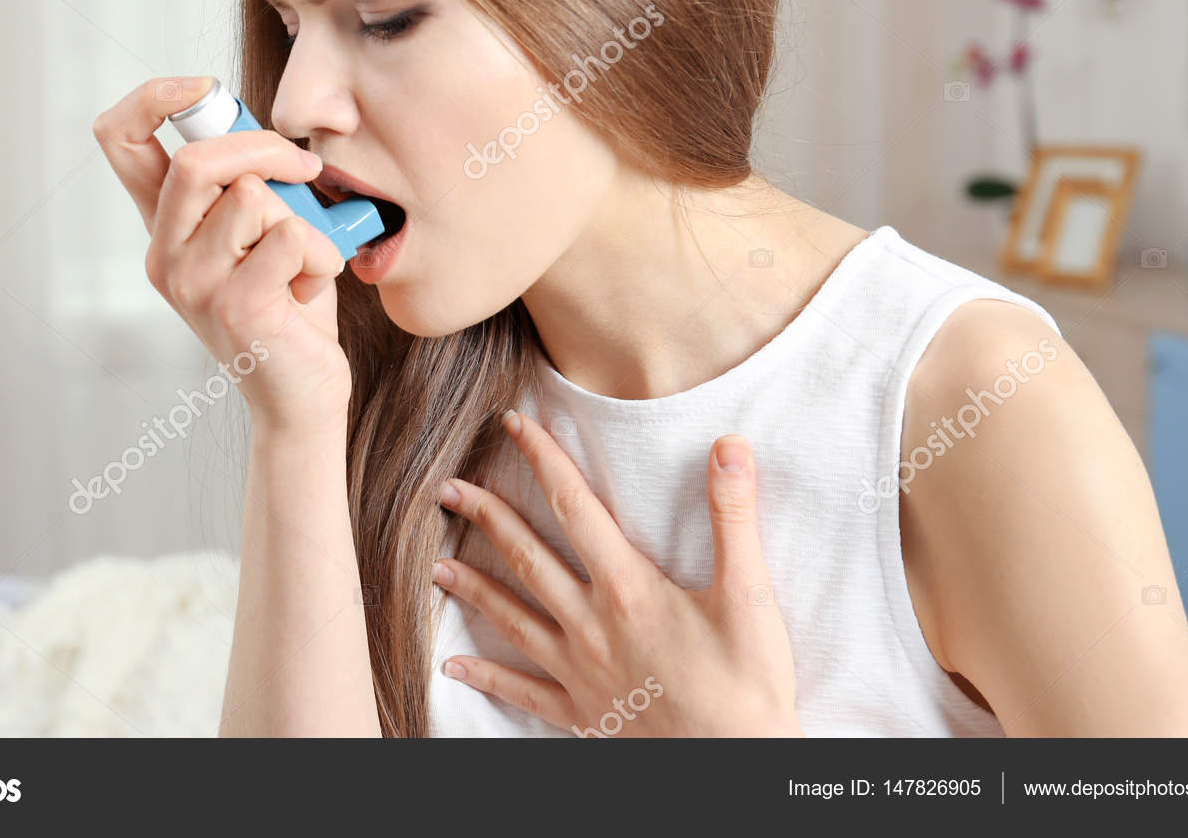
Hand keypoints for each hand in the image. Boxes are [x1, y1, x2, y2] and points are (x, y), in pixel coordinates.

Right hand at [93, 76, 351, 431]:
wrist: (301, 394)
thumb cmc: (289, 307)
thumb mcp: (260, 234)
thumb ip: (248, 185)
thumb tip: (266, 131)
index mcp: (165, 227)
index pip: (119, 139)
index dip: (154, 96)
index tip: (205, 88)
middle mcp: (165, 254)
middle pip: (199, 159)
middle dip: (266, 149)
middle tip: (307, 169)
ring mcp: (194, 284)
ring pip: (255, 198)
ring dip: (304, 220)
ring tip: (305, 261)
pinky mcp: (236, 307)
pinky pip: (293, 238)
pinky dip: (323, 255)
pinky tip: (313, 288)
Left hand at [434, 409, 801, 736]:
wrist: (741, 763)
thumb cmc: (748, 682)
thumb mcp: (750, 594)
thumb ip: (735, 516)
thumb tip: (730, 445)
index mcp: (628, 588)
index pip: (575, 507)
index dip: (543, 460)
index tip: (513, 425)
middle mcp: (592, 625)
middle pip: (527, 558)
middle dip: (486, 516)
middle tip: (447, 488)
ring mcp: (580, 672)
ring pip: (513, 619)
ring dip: (473, 588)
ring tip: (437, 564)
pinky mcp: (582, 712)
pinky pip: (523, 692)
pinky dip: (487, 678)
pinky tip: (454, 668)